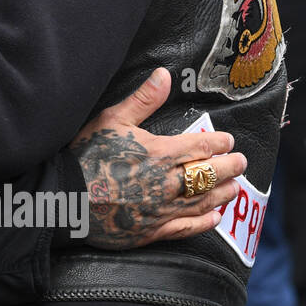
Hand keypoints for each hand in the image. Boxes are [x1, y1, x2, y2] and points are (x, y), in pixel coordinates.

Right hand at [70, 68, 245, 248]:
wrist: (64, 198)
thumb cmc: (85, 155)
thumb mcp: (111, 120)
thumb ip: (143, 99)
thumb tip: (164, 74)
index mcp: (160, 153)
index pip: (201, 147)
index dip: (219, 143)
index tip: (228, 141)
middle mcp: (167, 183)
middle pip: (209, 174)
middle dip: (230, 167)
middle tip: (241, 162)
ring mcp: (161, 209)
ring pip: (203, 201)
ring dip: (223, 193)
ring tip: (235, 188)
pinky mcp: (151, 230)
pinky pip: (186, 228)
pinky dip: (204, 222)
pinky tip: (214, 218)